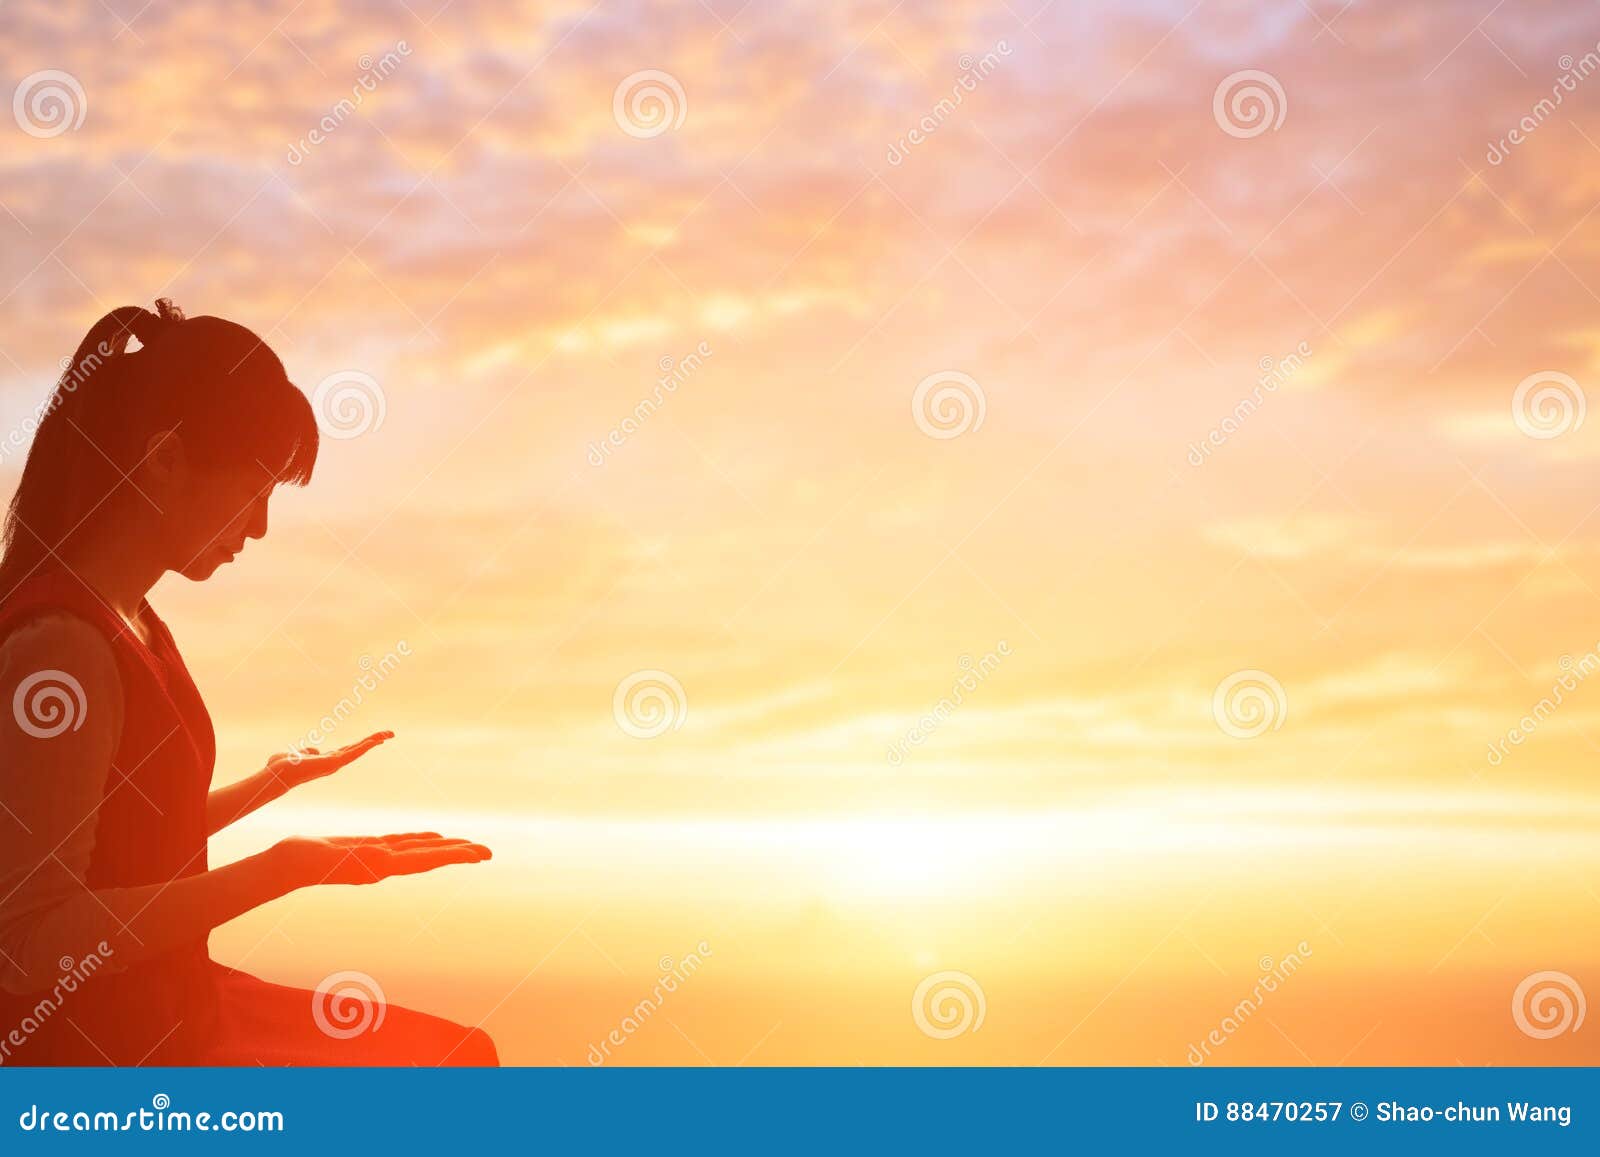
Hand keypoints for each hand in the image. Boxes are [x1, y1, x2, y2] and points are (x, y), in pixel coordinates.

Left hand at [265, 731, 393, 788]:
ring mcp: (336, 764)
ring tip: (389, 733)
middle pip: (357, 749)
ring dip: (375, 741)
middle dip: (374, 741)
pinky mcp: (335, 763)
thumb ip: (304, 752)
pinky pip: (354, 752)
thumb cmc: (281, 767)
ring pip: (359, 750)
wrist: (277, 774)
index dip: (361, 745)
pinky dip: (367, 745)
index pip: (348, 751)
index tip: (373, 739)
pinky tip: (377, 740)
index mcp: (326, 761)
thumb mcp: (295, 754)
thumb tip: (312, 752)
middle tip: (390, 734)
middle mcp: (334, 764)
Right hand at [273, 833, 491, 886]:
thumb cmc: (304, 860)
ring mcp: (376, 858)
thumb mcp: (334, 857)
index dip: (454, 857)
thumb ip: (360, 857)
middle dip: (460, 854)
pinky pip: (402, 844)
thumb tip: (385, 858)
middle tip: (490, 853)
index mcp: (380, 866)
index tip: (479, 856)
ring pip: (419, 850)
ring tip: (470, 846)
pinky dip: (421, 840)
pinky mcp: (368, 849)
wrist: (284, 865)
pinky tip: (433, 838)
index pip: (426, 860)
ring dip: (445, 848)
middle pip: (430, 858)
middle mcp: (384, 865)